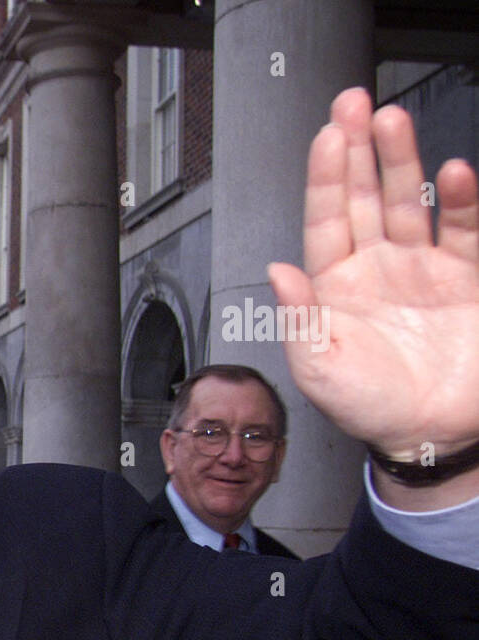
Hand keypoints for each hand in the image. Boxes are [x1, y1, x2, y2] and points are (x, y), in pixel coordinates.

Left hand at [268, 88, 478, 472]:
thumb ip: (299, 317)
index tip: (326, 136)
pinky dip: (458, 202)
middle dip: (358, 149)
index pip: (324, 218)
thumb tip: (277, 271)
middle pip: (363, 195)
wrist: (428, 435)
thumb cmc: (368, 407)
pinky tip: (451, 175)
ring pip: (408, 201)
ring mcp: (421, 269)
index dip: (324, 176)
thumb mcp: (319, 368)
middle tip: (354, 105)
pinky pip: (461, 231)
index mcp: (334, 286)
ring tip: (393, 123)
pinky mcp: (465, 278)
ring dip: (401, 162)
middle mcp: (376, 268)